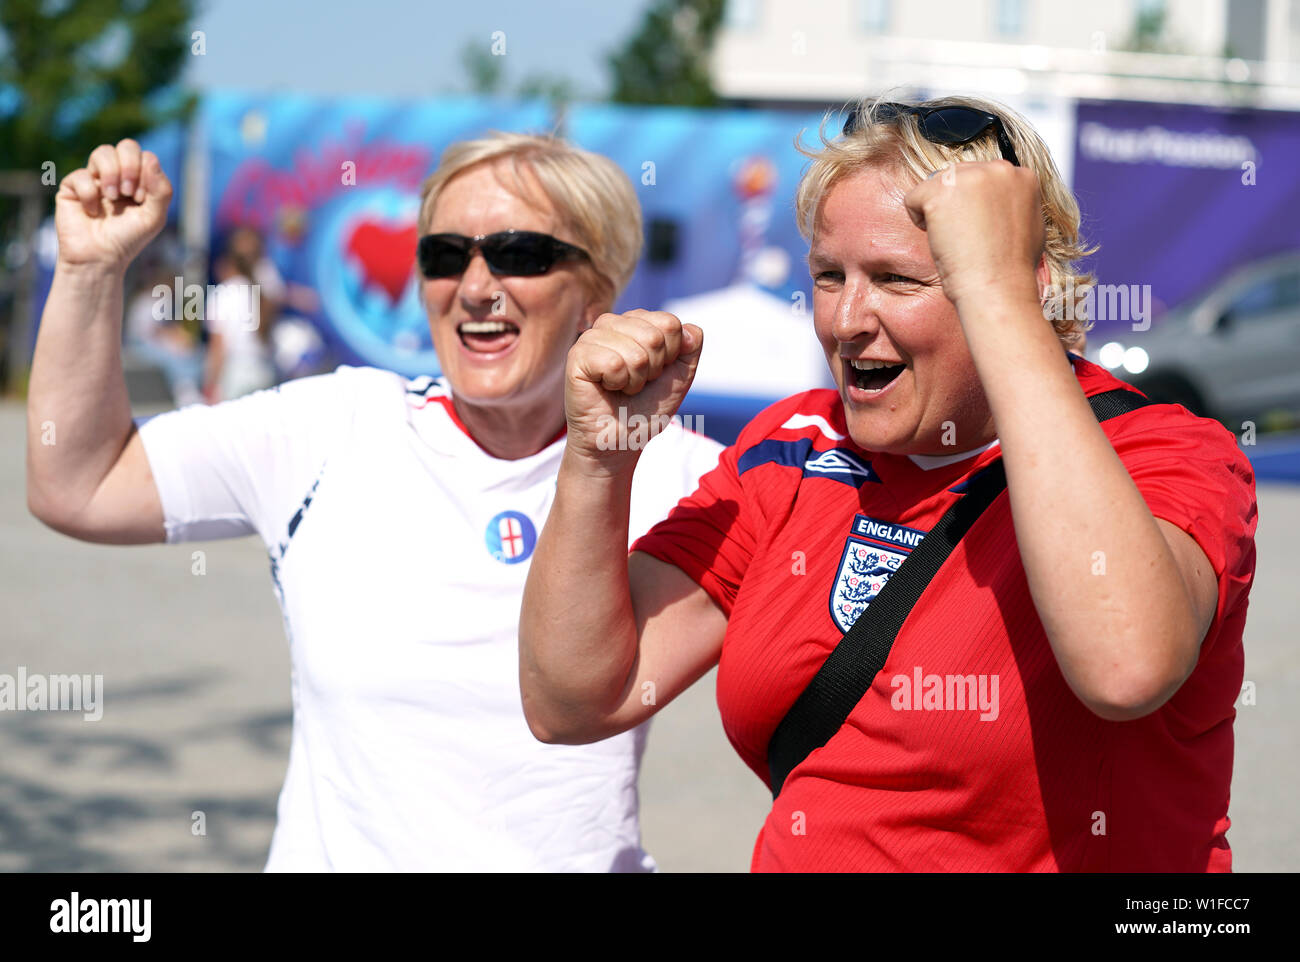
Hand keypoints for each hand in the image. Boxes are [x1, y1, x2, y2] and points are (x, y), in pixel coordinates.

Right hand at [55, 139, 172, 273]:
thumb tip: (151, 159)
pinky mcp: (72, 186)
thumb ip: (161, 190)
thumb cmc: (128, 239)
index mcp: (139, 182)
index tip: (142, 197)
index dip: (145, 171)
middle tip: (129, 192)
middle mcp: (117, 176)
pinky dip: (90, 193)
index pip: (145, 156)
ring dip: (111, 173)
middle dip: (130, 165)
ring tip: (112, 197)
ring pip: (103, 152)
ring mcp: (95, 179)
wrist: (100, 258)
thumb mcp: (154, 218)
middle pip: (126, 146)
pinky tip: (92, 212)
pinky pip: (81, 175)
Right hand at [564, 310, 702, 471]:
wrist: (620, 441)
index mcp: (635, 322)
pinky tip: (606, 387)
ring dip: (635, 380)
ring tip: (622, 387)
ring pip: (635, 352)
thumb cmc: (645, 408)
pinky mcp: (577, 356)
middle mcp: (612, 324)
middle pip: (654, 337)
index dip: (670, 355)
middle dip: (652, 369)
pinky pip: (613, 363)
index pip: (669, 323)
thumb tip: (690, 328)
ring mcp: (592, 337)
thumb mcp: (679, 376)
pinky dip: (617, 383)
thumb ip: (690, 347)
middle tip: (636, 383)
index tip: (655, 373)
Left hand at [903, 160, 1043, 312]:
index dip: (975, 205)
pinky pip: (914, 198)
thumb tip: (995, 202)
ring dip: (937, 211)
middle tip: (964, 236)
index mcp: (1021, 176)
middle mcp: (997, 168)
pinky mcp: (940, 190)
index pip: (983, 177)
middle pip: (958, 177)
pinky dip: (918, 219)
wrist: (997, 285)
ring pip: (935, 185)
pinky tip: (940, 238)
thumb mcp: (1027, 225)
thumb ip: (1011, 204)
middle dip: (955, 204)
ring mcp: (968, 176)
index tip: (979, 228)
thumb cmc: (1011, 268)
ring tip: (955, 238)